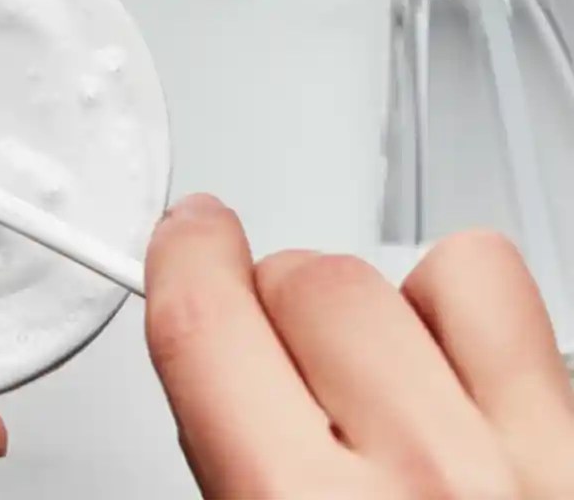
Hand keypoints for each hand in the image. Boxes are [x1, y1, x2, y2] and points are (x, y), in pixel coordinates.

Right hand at [145, 193, 573, 497]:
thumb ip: (226, 451)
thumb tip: (217, 366)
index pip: (207, 322)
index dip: (184, 256)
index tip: (190, 238)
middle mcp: (420, 479)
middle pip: (309, 283)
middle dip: (277, 303)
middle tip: (281, 364)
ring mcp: (528, 459)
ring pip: (415, 273)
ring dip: (374, 305)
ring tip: (378, 377)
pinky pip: (506, 294)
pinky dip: (465, 305)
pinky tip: (451, 366)